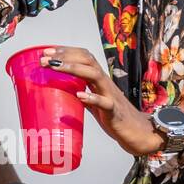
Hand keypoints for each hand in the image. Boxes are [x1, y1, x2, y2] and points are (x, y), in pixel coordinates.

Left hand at [42, 47, 162, 155]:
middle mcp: (105, 83)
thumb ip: (81, 94)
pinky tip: (79, 95)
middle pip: (87, 60)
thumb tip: (59, 91)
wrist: (138, 132)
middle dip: (65, 56)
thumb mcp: (94, 102)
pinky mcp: (114, 111)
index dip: (66, 51)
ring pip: (94, 75)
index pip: (83, 57)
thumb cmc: (115, 116)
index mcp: (99, 79)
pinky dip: (92, 98)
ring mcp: (110, 95)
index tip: (46, 51)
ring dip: (73, 68)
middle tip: (45, 58)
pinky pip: (105, 103)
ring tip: (54, 68)